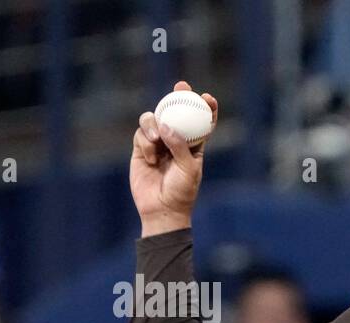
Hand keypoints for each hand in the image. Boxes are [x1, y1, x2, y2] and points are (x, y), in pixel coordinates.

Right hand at [130, 80, 218, 235]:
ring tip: (156, 140)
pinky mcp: (141, 149)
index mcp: (194, 146)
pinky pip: (141, 134)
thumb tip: (166, 126)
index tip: (207, 97)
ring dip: (153, 124)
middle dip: (178, 97)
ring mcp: (158, 144)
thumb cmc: (182, 192)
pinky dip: (145, 142)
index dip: (205, 108)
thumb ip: (179, 146)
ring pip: (154, 120)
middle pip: (176, 113)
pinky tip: (150, 157)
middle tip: (181, 86)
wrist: (161, 209)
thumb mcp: (188, 169)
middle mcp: (176, 141)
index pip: (201, 123)